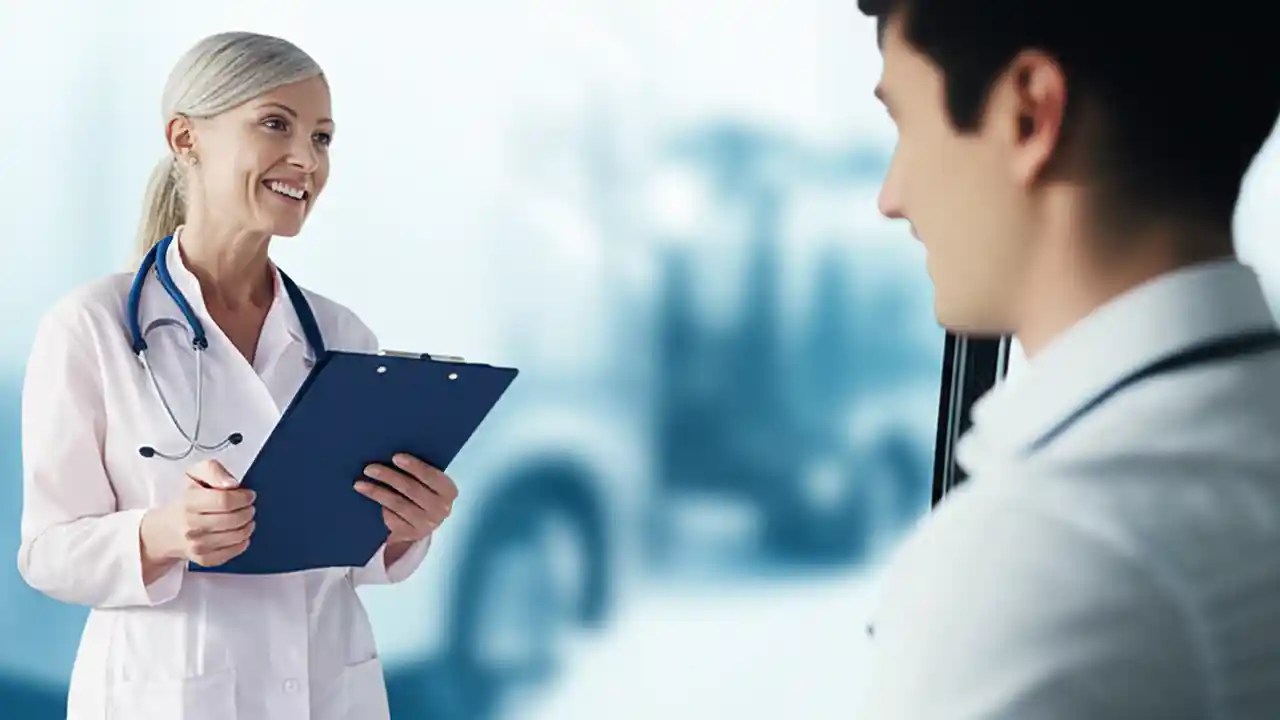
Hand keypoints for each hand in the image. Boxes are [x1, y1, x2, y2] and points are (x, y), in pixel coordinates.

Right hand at [140, 459, 256, 575]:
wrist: (166, 530)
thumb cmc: (187, 500)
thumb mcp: (195, 474)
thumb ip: (214, 471)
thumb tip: (232, 484)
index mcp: (189, 502)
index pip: (225, 501)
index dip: (243, 497)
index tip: (248, 495)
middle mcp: (191, 526)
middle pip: (234, 519)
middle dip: (248, 511)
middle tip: (248, 507)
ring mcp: (198, 545)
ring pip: (237, 536)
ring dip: (248, 526)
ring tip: (245, 518)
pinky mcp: (204, 559)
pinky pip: (234, 551)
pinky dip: (242, 541)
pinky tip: (238, 533)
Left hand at [354, 453, 457, 546]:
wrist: (423, 523)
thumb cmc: (425, 492)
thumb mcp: (430, 483)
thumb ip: (421, 472)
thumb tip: (393, 456)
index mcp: (449, 491)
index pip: (432, 476)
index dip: (414, 466)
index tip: (395, 457)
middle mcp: (441, 509)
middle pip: (411, 489)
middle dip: (388, 477)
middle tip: (369, 468)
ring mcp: (426, 524)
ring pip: (397, 504)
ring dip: (376, 492)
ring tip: (360, 484)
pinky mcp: (410, 534)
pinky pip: (392, 518)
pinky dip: (380, 507)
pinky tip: (369, 499)